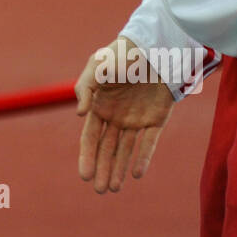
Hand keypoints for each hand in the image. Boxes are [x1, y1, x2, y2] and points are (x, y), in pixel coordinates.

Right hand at [75, 36, 175, 192]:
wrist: (155, 45)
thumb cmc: (122, 53)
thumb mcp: (97, 65)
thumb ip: (85, 87)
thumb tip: (80, 115)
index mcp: (99, 105)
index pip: (90, 137)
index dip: (87, 156)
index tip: (85, 175)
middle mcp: (116, 116)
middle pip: (107, 148)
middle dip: (102, 169)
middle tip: (100, 191)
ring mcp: (136, 119)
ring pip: (126, 150)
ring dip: (119, 169)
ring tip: (114, 189)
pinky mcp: (156, 119)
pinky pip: (148, 142)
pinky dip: (143, 158)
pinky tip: (137, 174)